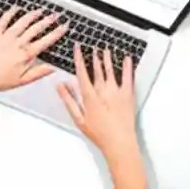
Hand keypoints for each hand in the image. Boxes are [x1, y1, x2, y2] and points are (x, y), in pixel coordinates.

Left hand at [0, 8, 67, 108]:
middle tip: (55, 15)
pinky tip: (15, 8)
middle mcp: (17, 43)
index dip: (57, 33)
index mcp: (26, 54)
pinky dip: (10, 13)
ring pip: (22, 22)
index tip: (64, 27)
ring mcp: (6, 37)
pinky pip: (3, 20)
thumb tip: (53, 68)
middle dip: (48, 20)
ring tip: (40, 10)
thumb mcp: (22, 81)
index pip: (46, 40)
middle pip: (36, 28)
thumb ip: (39, 72)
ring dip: (32, 15)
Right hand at [58, 46, 148, 188]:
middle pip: (97, 69)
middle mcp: (103, 91)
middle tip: (92, 46)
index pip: (82, 73)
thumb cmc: (98, 133)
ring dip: (107, 58)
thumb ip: (69, 100)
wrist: (118, 141)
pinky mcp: (128, 94)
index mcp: (89, 96)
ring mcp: (116, 92)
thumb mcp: (78, 118)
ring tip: (105, 49)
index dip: (79, 59)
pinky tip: (127, 58)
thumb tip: (61, 86)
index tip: (78, 48)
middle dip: (94, 57)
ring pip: (110, 70)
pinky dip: (128, 66)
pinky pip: (128, 77)